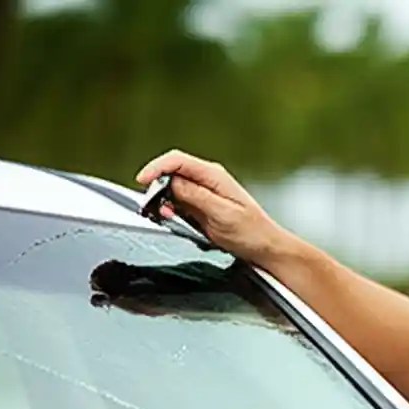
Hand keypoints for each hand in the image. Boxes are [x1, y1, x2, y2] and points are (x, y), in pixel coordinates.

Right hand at [135, 149, 293, 265]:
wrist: (265, 248)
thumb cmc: (252, 232)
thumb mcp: (223, 214)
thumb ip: (196, 197)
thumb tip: (172, 183)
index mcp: (214, 176)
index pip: (177, 161)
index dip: (156, 168)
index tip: (142, 181)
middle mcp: (207, 181)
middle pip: (170, 173)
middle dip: (157, 188)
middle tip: (155, 208)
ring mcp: (203, 194)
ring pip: (170, 190)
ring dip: (163, 202)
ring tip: (168, 217)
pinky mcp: (200, 207)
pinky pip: (176, 203)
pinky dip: (169, 211)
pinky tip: (174, 220)